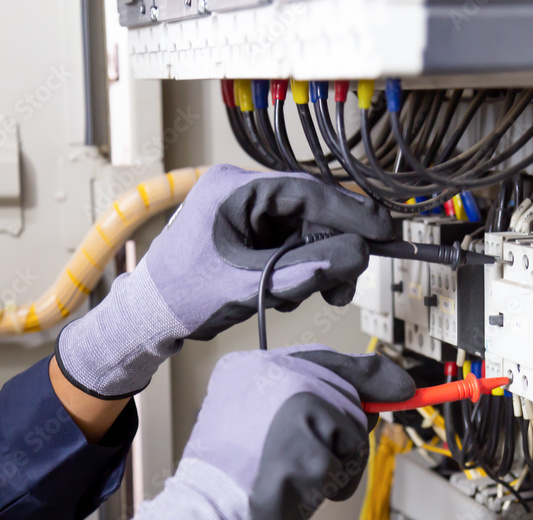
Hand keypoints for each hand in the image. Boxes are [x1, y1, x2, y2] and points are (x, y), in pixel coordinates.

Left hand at [56, 165, 393, 397]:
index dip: (350, 212)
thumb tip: (359, 255)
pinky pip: (291, 245)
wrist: (149, 316)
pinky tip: (291, 292)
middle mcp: (242, 193)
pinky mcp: (250, 234)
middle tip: (346, 284)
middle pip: (311, 213)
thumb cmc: (183, 295)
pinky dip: (301, 269)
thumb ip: (307, 269)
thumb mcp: (250, 284)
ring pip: (305, 232)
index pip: (307, 191)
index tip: (383, 231)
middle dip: (332, 250)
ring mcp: (246, 213)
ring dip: (318, 265)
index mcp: (234, 189)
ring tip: (317, 295)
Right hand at [76, 345, 413, 519]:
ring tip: (297, 473)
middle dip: (347, 431)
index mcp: (252, 365)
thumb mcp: (262, 416)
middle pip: (348, 392)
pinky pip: (348, 461)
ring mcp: (292, 408)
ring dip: (339, 461)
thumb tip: (389, 389)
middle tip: (316, 456)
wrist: (204, 515)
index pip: (326, 358)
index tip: (399, 385)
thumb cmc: (234, 475)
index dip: (368, 376)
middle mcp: (273, 375)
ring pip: (353, 426)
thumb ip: (312, 397)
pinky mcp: (308, 444)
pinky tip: (299, 487)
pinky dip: (333, 482)